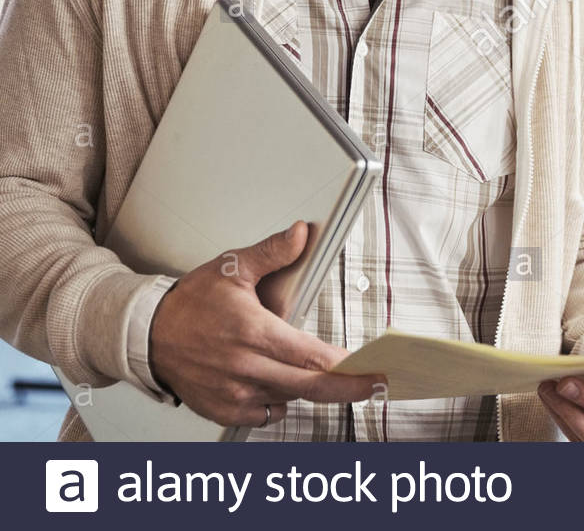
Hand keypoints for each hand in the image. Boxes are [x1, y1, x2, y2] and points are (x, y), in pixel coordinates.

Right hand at [150, 221, 385, 426]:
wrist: (146, 336)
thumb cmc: (190, 303)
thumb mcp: (232, 268)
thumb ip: (272, 252)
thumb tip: (300, 233)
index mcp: (252, 333)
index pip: (310, 356)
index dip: (345, 367)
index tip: (372, 368)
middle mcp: (245, 369)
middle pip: (310, 386)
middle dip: (347, 388)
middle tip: (374, 384)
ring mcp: (234, 394)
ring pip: (290, 397)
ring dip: (308, 385)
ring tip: (317, 368)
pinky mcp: (224, 410)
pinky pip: (267, 413)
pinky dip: (281, 400)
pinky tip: (281, 380)